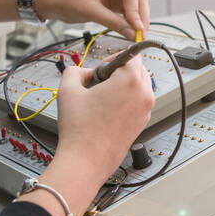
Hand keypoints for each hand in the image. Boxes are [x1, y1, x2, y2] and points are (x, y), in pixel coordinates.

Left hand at [42, 0, 149, 39]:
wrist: (55, 1)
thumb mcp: (91, 11)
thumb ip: (113, 22)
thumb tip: (132, 33)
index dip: (136, 11)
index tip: (138, 28)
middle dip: (140, 17)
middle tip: (141, 35)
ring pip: (136, 5)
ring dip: (138, 20)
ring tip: (138, 36)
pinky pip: (129, 11)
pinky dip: (131, 21)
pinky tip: (131, 32)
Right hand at [48, 61, 153, 183]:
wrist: (86, 160)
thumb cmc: (80, 129)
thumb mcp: (68, 89)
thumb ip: (75, 70)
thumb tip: (85, 72)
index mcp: (131, 81)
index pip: (132, 54)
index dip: (113, 57)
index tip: (103, 68)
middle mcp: (144, 95)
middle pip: (138, 69)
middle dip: (119, 72)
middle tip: (99, 83)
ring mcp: (146, 110)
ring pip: (139, 86)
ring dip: (123, 86)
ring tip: (101, 99)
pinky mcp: (143, 123)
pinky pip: (137, 102)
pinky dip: (125, 101)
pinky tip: (106, 112)